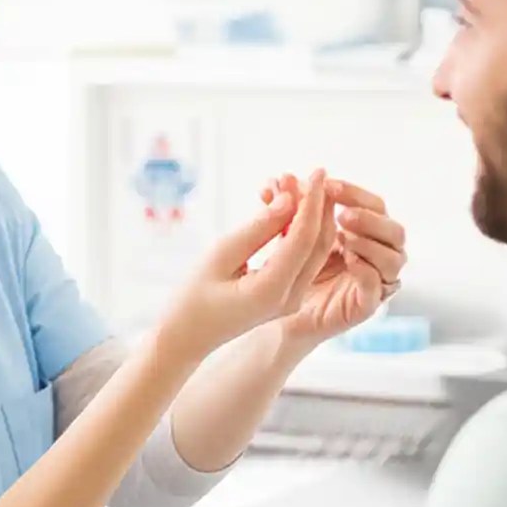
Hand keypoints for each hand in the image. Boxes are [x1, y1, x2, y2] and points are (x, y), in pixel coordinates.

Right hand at [158, 169, 332, 361]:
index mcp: (273, 290)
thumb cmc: (194, 295)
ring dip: (308, 216)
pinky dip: (297, 230)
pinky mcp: (287, 294)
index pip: (304, 237)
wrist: (187, 336)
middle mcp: (291, 297)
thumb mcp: (221, 254)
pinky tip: (285, 206)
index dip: (312, 201)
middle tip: (310, 173)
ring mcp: (292, 299)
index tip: (317, 171)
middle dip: (317, 205)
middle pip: (319, 243)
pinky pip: (301, 257)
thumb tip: (290, 200)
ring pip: (314, 249)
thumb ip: (258, 228)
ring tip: (292, 184)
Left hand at [262, 175, 406, 348]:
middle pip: (394, 230)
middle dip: (370, 218)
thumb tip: (276, 180)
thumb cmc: (289, 266)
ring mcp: (375, 281)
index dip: (356, 193)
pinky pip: (379, 289)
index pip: (375, 205)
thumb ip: (287, 207)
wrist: (277, 309)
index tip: (328, 184)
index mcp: (365, 232)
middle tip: (343, 215)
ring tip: (343, 237)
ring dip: (371, 244)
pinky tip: (348, 259)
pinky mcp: (365, 305)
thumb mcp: (287, 231)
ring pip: (395, 259)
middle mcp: (377, 255)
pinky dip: (367, 271)